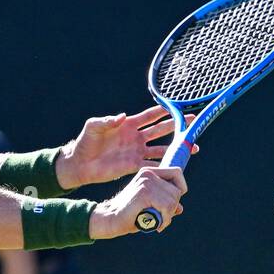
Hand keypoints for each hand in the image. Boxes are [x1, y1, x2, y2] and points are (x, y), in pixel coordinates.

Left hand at [56, 106, 193, 188]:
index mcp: (128, 124)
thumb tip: (121, 117)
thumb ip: (107, 120)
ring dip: (175, 148)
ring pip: (161, 148)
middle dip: (177, 125)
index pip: (149, 116)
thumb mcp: (93, 127)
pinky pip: (152, 165)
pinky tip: (175, 166)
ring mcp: (136, 152)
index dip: (163, 111)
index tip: (178, 107)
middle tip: (193, 122)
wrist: (80, 164)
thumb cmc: (85, 142)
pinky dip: (163, 166)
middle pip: (161, 130)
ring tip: (192, 147)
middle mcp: (136, 137)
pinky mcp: (133, 166)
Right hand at [89, 166, 187, 237]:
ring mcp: (146, 182)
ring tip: (158, 222)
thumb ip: (164, 203)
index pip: (177, 172)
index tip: (172, 204)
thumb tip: (180, 208)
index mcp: (149, 172)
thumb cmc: (130, 214)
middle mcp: (148, 173)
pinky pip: (167, 206)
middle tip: (162, 218)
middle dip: (173, 207)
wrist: (110, 219)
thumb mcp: (150, 205)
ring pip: (173, 199)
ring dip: (169, 215)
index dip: (180, 189)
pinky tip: (157, 224)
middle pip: (177, 190)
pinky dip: (165, 219)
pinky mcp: (144, 192)